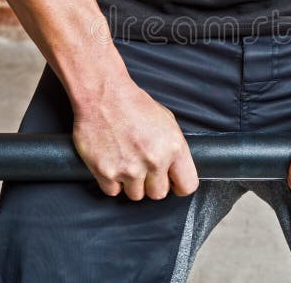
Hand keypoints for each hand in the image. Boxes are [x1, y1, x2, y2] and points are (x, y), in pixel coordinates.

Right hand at [72, 76, 198, 200]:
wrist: (103, 95)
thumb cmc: (134, 104)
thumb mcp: (167, 121)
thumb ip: (174, 149)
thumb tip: (176, 170)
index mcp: (173, 147)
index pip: (187, 185)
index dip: (178, 185)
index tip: (171, 182)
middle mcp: (153, 160)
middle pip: (159, 194)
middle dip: (152, 184)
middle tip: (143, 168)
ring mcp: (129, 168)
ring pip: (136, 195)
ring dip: (131, 183)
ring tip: (126, 161)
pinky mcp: (106, 172)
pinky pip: (113, 191)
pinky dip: (112, 182)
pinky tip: (112, 163)